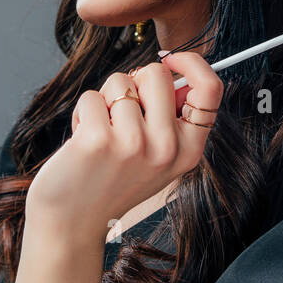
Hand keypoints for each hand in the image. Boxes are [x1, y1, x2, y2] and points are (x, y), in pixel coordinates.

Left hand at [25, 51, 223, 246]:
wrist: (72, 222)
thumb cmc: (112, 181)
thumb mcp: (157, 157)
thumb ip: (169, 118)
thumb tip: (169, 68)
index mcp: (188, 150)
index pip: (210, 89)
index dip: (191, 63)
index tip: (170, 60)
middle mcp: (167, 148)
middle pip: (157, 73)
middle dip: (134, 82)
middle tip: (122, 111)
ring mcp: (134, 144)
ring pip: (120, 82)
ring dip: (105, 100)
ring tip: (101, 133)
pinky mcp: (98, 140)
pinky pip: (91, 96)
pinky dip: (83, 112)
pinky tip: (82, 141)